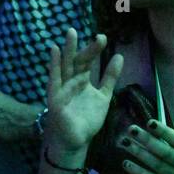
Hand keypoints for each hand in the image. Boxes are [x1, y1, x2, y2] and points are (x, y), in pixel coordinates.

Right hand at [45, 28, 122, 155]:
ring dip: (68, 50)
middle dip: (86, 48)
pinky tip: (54, 50)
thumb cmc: (87, 119)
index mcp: (82, 80)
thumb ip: (110, 78)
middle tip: (97, 36)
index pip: (88, 61)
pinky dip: (53, 64)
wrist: (76, 140)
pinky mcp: (55, 97)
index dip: (95, 50)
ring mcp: (63, 87)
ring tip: (72, 33)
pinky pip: (54, 79)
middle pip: (78, 61)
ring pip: (66, 66)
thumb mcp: (103, 96)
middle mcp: (71, 81)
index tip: (103, 37)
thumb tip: (119, 56)